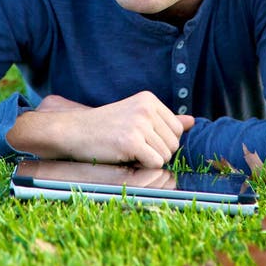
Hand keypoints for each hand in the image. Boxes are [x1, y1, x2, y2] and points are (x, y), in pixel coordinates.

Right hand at [6, 90, 194, 167]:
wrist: (73, 131)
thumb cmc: (104, 127)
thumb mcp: (135, 117)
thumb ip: (164, 119)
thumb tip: (192, 122)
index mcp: (149, 99)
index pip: (176, 130)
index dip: (161, 142)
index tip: (140, 139)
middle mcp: (146, 108)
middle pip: (173, 144)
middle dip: (157, 152)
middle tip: (132, 147)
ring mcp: (139, 123)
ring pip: (165, 155)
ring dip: (148, 160)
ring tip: (127, 150)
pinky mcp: (131, 141)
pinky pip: (155, 163)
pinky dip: (142, 167)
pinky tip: (125, 156)